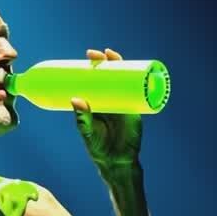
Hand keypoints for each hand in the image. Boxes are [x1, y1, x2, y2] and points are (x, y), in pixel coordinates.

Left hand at [71, 47, 141, 172]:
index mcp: (97, 101)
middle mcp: (110, 98)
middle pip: (110, 74)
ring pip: (125, 79)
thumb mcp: (88, 132)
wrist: (117, 161)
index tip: (89, 55)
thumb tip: (75, 99)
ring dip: (122, 65)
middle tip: (98, 54)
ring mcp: (124, 101)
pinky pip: (140, 92)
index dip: (94, 65)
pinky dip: (141, 81)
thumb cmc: (98, 147)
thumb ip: (81, 118)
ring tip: (114, 56)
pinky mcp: (136, 108)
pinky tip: (140, 68)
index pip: (96, 79)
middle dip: (106, 61)